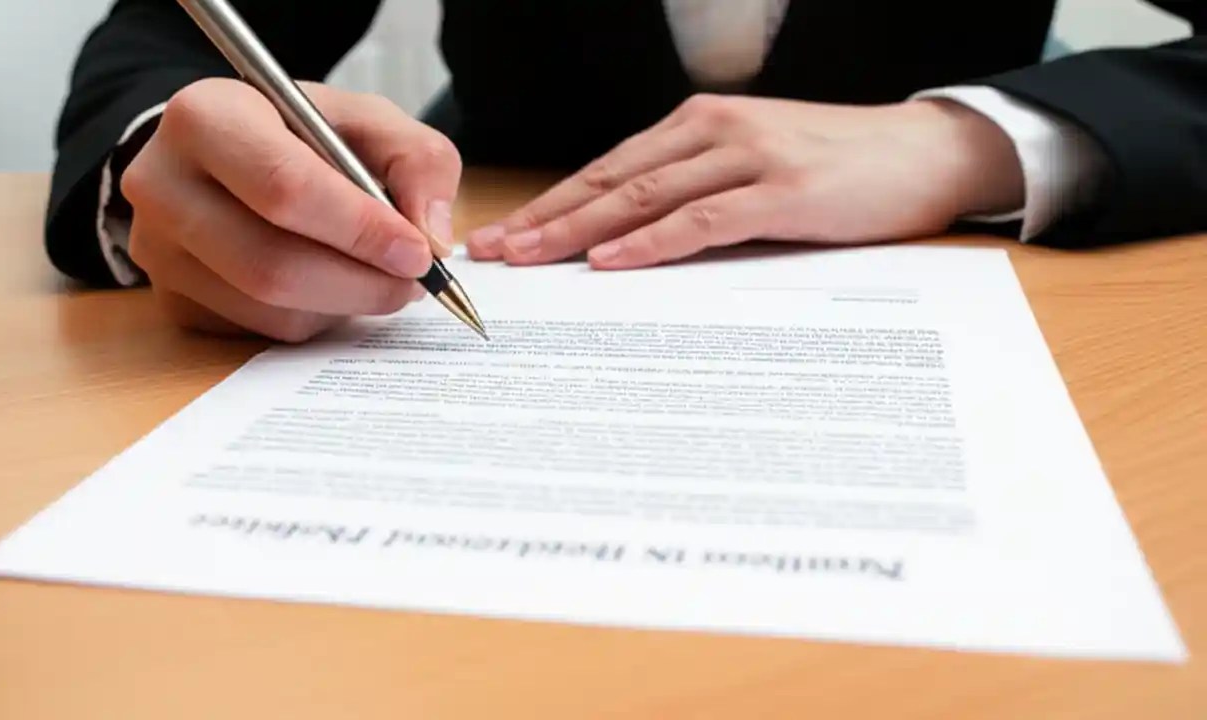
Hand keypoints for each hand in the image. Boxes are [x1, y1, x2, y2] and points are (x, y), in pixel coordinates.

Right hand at [121, 78, 461, 341]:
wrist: (226, 158)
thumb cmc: (300, 135)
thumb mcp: (366, 120)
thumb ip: (417, 160)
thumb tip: (431, 236)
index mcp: (206, 118)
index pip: (284, 187)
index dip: (360, 229)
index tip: (417, 252)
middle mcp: (163, 185)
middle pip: (272, 264)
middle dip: (361, 283)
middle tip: (412, 281)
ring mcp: (159, 251)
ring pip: (270, 309)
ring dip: (344, 305)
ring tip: (379, 278)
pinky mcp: (175, 301)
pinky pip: (260, 331)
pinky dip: (315, 318)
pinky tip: (332, 286)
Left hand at [466, 94, 1023, 268]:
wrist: (926, 152)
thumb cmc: (838, 167)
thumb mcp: (754, 167)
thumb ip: (697, 190)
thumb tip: (630, 239)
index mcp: (700, 124)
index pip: (609, 169)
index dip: (551, 203)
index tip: (506, 235)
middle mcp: (714, 131)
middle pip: (611, 180)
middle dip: (546, 219)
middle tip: (495, 252)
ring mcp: (749, 157)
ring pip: (644, 196)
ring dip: (580, 230)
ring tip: (531, 258)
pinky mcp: (783, 190)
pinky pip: (703, 218)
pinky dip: (652, 242)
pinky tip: (613, 261)